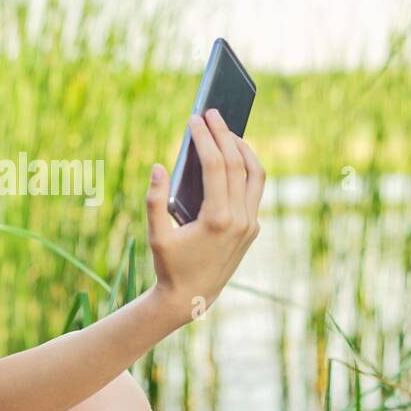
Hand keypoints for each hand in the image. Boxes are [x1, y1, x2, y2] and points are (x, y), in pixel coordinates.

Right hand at [146, 108, 263, 323]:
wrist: (192, 297)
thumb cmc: (170, 266)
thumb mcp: (155, 235)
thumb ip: (154, 200)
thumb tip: (159, 167)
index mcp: (218, 219)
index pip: (216, 166)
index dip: (205, 138)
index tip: (195, 119)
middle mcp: (240, 220)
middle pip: (237, 163)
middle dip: (224, 134)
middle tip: (210, 113)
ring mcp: (251, 224)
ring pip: (256, 174)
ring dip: (242, 148)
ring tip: (226, 130)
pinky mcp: (253, 228)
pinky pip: (255, 189)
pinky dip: (246, 167)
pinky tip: (232, 155)